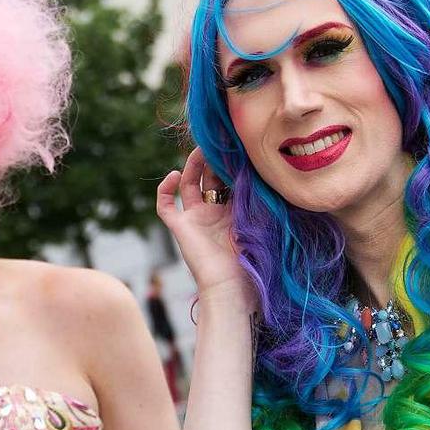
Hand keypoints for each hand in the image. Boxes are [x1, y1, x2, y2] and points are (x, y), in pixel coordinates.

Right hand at [156, 149, 257, 310]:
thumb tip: (265, 168)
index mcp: (235, 214)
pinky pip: (165, 205)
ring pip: (188, 184)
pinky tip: (174, 175)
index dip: (232, 163)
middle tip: (221, 141)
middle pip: (209, 178)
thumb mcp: (260, 222)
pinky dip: (165, 189)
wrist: (231, 288)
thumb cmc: (252, 261)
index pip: (230, 180)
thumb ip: (259, 198)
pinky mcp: (180, 228)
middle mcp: (213, 214)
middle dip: (214, 159)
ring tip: (201, 149)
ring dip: (193, 166)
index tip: (239, 145)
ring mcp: (195, 220)